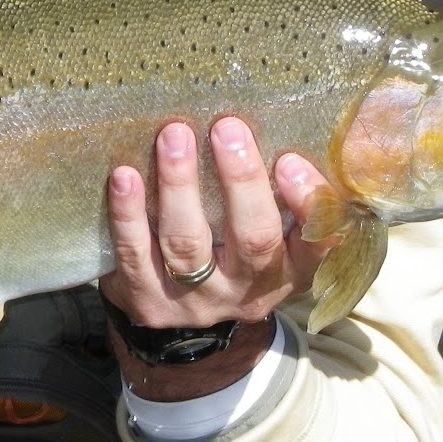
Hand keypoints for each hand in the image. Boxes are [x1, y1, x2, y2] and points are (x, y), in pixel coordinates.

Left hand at [99, 116, 338, 398]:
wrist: (179, 316)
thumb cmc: (233, 246)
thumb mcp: (274, 229)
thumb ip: (288, 189)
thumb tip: (310, 124)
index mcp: (290, 269)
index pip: (317, 242)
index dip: (308, 203)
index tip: (289, 159)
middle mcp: (249, 290)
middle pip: (253, 239)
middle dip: (241, 180)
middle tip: (227, 127)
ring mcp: (197, 302)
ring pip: (188, 246)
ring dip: (180, 186)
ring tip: (174, 136)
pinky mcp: (150, 302)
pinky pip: (137, 256)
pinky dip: (129, 215)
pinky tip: (125, 176)